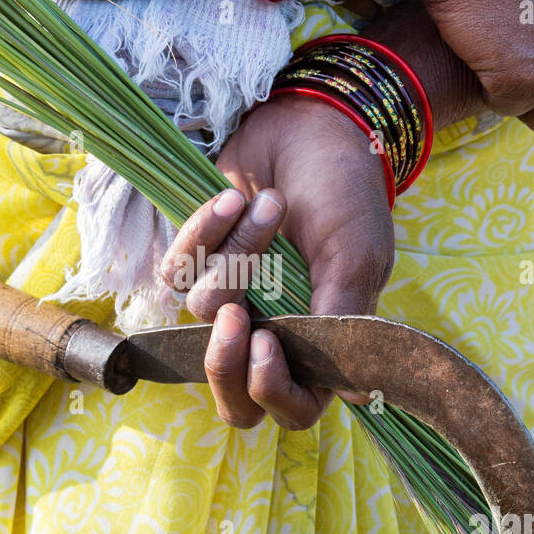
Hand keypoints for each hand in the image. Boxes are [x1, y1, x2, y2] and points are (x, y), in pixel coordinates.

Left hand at [159, 95, 393, 429]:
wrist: (311, 126)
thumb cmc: (346, 191)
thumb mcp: (356, 255)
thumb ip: (342, 319)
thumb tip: (352, 395)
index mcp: (320, 344)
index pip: (292, 408)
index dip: (272, 390)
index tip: (264, 342)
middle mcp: (271, 332)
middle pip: (230, 395)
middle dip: (222, 361)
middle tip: (234, 314)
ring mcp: (231, 298)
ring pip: (204, 313)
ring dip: (236, 254)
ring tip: (271, 205)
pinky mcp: (196, 261)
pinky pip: (177, 270)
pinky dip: (202, 231)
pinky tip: (232, 198)